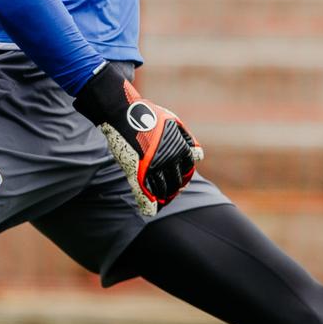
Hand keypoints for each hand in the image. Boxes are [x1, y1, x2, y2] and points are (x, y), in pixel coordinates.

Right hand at [73, 64, 203, 217]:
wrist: (123, 112)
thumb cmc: (147, 114)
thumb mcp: (173, 122)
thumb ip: (187, 139)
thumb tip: (199, 156)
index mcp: (180, 149)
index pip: (188, 169)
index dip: (185, 176)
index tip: (181, 181)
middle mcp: (169, 160)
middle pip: (177, 182)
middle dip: (175, 189)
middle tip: (170, 193)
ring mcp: (152, 167)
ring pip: (162, 190)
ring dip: (163, 198)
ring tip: (161, 201)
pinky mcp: (136, 171)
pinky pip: (143, 193)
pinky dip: (147, 204)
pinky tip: (149, 211)